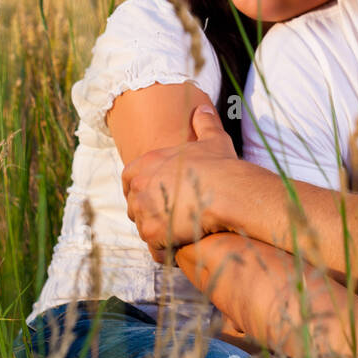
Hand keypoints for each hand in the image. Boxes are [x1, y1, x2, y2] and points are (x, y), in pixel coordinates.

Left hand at [122, 104, 237, 259]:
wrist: (228, 192)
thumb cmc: (222, 166)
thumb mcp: (213, 139)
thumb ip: (204, 122)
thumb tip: (202, 107)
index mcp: (149, 162)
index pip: (128, 177)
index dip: (138, 188)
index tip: (151, 195)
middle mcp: (141, 184)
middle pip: (133, 203)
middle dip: (146, 211)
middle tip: (166, 217)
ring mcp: (145, 209)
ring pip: (142, 226)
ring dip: (156, 231)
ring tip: (175, 234)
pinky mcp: (153, 232)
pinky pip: (153, 247)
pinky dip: (165, 250)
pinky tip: (180, 248)